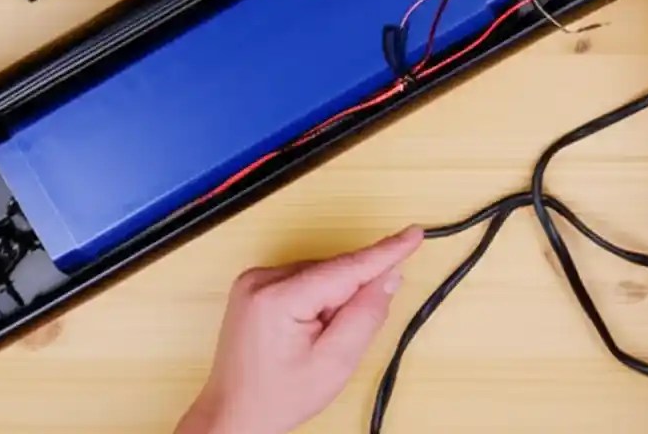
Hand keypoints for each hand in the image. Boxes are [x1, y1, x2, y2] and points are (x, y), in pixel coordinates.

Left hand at [176, 227, 423, 433]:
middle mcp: (262, 279)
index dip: (386, 252)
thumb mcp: (334, 363)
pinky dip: (316, 301)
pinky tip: (306, 331)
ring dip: (332, 302)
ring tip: (316, 342)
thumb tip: (388, 277)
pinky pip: (303, 281)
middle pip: (333, 272)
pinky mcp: (254, 286)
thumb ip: (365, 316)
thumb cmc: (278, 397)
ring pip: (320, 277)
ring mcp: (254, 280)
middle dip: (351, 297)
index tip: (413, 235)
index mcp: (278, 297)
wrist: (233, 413)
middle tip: (342, 337)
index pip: (346, 268)